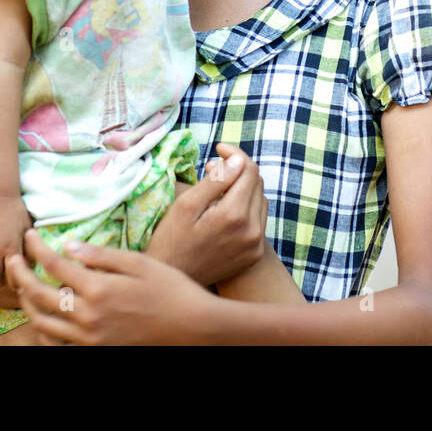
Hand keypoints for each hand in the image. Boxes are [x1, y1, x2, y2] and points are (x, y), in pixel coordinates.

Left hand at [4, 229, 219, 344]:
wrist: (192, 327)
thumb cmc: (170, 289)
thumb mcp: (139, 263)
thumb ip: (101, 255)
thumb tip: (68, 245)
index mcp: (99, 289)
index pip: (55, 264)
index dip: (37, 247)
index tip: (29, 234)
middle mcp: (89, 316)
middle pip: (39, 295)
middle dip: (20, 274)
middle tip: (13, 259)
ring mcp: (90, 338)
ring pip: (42, 323)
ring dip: (26, 303)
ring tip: (23, 286)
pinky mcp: (96, 350)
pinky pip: (58, 342)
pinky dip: (44, 329)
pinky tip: (44, 315)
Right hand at [144, 142, 269, 285]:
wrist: (173, 282)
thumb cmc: (171, 240)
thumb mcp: (186, 205)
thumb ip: (215, 181)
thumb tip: (238, 160)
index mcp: (234, 215)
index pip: (248, 170)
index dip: (234, 154)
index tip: (217, 149)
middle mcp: (252, 231)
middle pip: (257, 183)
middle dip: (237, 169)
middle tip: (211, 169)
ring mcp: (255, 245)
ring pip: (260, 200)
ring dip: (243, 188)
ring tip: (217, 188)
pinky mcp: (253, 255)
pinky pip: (258, 220)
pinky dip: (246, 207)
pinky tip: (224, 208)